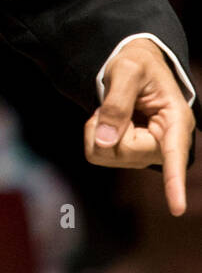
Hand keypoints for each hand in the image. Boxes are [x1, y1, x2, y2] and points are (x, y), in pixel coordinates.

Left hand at [84, 38, 195, 214]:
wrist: (135, 64)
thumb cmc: (138, 63)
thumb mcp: (127, 70)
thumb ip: (116, 103)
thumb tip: (106, 142)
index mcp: (175, 120)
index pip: (174, 155)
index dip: (175, 183)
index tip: (177, 209)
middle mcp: (165, 143)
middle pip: (124, 152)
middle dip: (109, 126)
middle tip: (115, 102)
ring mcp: (147, 152)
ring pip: (109, 156)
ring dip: (100, 130)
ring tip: (113, 109)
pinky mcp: (130, 155)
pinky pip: (99, 155)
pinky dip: (94, 135)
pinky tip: (108, 121)